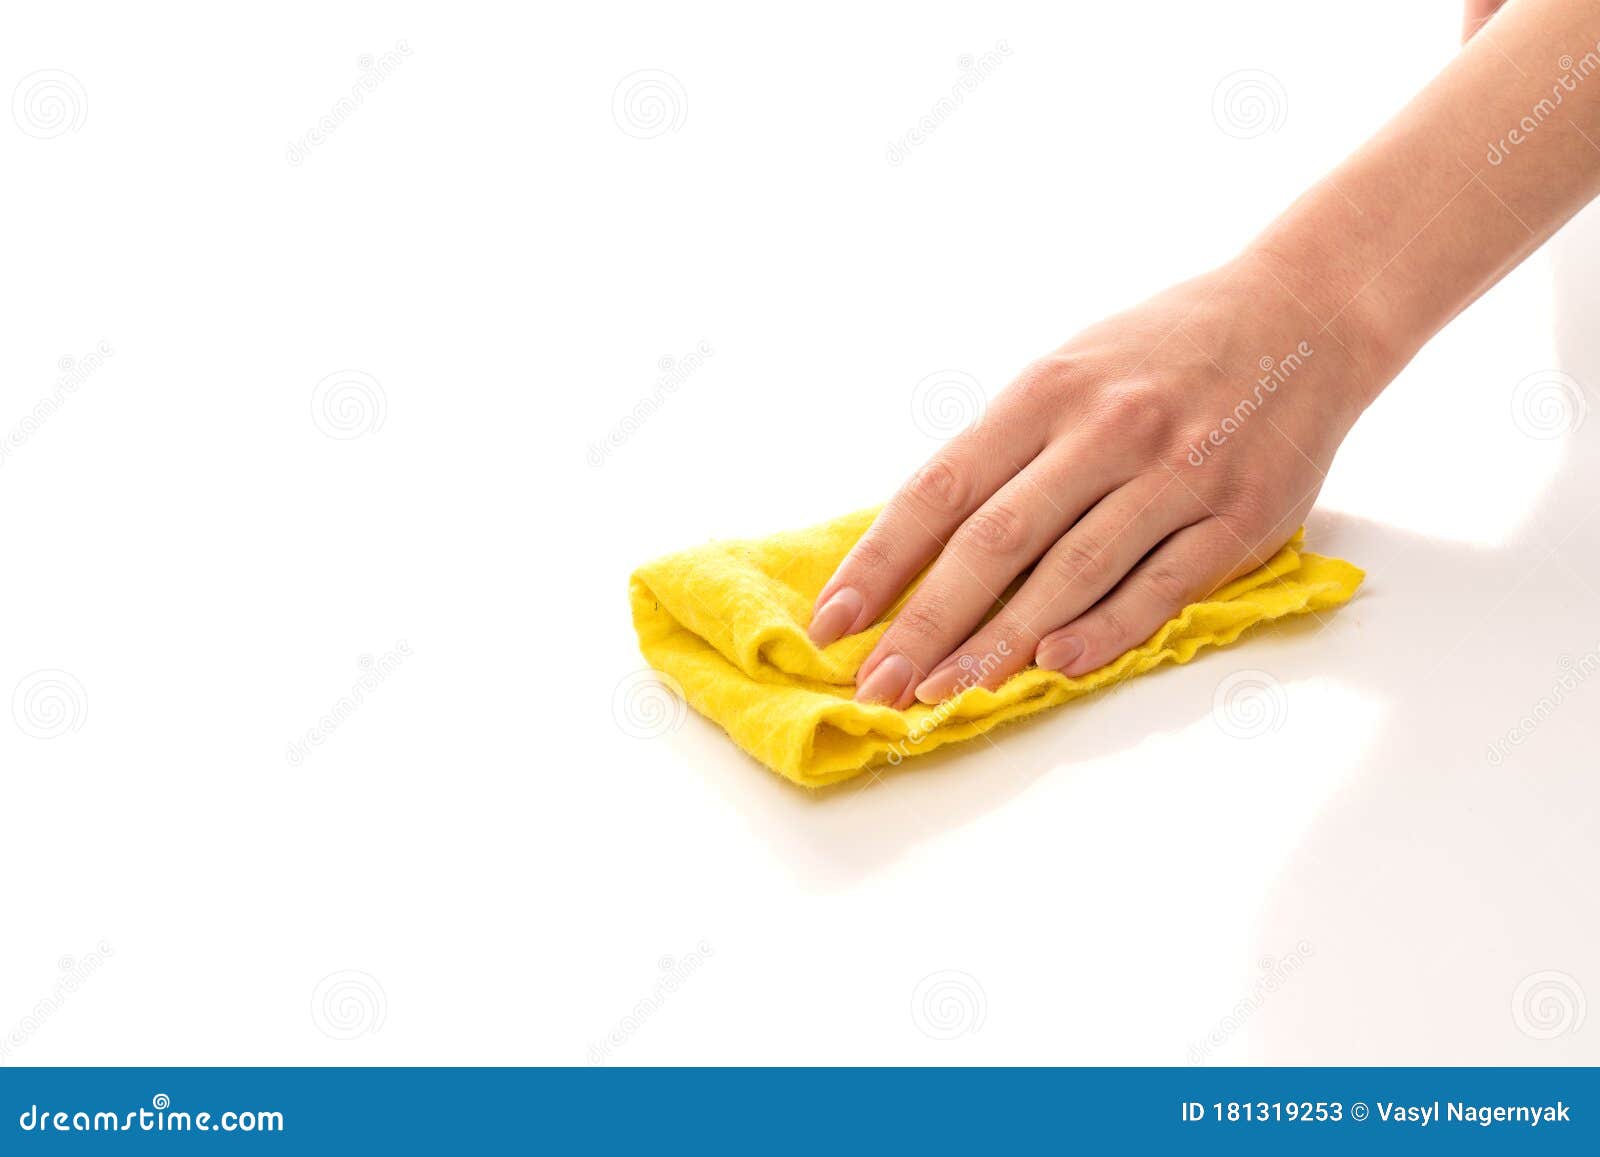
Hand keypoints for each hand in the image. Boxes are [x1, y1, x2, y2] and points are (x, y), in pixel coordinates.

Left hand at [807, 254, 1390, 707]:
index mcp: (1047, 391)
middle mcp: (1106, 430)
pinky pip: (1160, 587)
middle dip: (925, 623)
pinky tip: (1051, 670)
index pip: (939, 490)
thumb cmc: (1164, 352)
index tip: (832, 622)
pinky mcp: (1240, 517)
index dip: (880, 563)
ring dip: (1000, 644)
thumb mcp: (1070, 371)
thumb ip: (1007, 452)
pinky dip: (1103, 632)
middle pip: (994, 543)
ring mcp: (1177, 474)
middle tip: (876, 684)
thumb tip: (924, 548)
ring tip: (943, 694)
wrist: (1305, 313)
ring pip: (1070, 574)